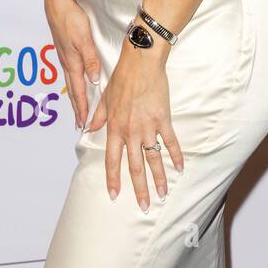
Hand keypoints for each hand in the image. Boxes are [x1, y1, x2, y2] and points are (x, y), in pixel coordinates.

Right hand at [44, 0, 101, 127]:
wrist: (56, 3)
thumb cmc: (70, 19)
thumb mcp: (84, 39)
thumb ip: (90, 60)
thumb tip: (94, 80)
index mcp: (72, 62)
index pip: (79, 91)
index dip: (82, 107)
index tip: (84, 123)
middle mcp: (67, 62)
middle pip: (73, 90)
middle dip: (77, 107)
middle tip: (80, 123)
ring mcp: (64, 56)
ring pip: (71, 81)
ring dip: (75, 96)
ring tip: (78, 108)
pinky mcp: (65, 49)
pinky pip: (70, 71)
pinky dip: (74, 82)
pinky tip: (76, 82)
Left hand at [84, 38, 183, 209]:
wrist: (141, 62)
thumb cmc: (122, 78)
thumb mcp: (105, 98)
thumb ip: (98, 117)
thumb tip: (87, 128)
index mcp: (115, 128)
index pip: (113, 160)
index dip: (113, 179)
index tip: (114, 195)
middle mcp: (131, 132)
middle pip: (135, 166)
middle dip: (139, 188)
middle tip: (143, 206)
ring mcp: (148, 127)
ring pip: (153, 159)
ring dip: (158, 178)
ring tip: (162, 194)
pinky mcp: (163, 119)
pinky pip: (170, 142)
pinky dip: (176, 155)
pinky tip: (180, 168)